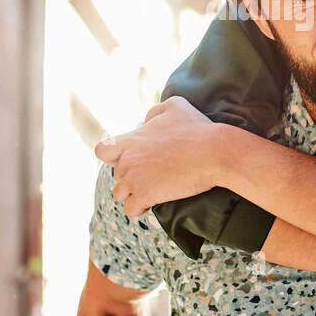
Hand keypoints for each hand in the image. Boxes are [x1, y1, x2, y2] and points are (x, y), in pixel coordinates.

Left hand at [94, 97, 223, 216]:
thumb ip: (154, 112)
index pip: (102, 151)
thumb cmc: (197, 128)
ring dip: (133, 193)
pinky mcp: (145, 196)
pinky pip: (131, 209)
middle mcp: (127, 160)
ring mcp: (134, 179)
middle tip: (152, 175)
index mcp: (131, 139)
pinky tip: (154, 203)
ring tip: (152, 191)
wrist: (213, 152)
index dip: (112, 157)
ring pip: (119, 194)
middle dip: (131, 176)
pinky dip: (140, 208)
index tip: (129, 158)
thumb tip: (146, 120)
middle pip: (116, 175)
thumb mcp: (175, 106)